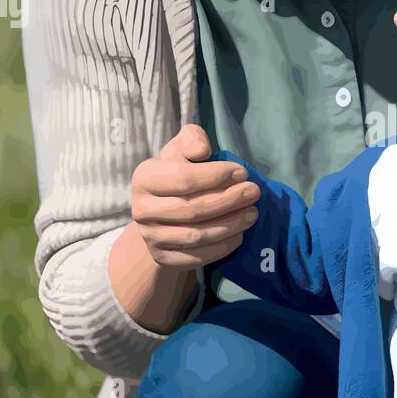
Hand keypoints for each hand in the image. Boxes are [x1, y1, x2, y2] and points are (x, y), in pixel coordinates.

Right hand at [129, 124, 260, 268]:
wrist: (160, 214)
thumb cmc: (177, 174)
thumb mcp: (181, 150)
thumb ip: (191, 139)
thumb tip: (202, 150)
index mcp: (144, 178)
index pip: (184, 178)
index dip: (217, 176)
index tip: (243, 172)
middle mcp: (141, 210)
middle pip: (193, 209)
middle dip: (229, 200)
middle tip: (254, 192)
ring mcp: (150, 237)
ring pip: (197, 235)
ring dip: (231, 225)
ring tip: (252, 213)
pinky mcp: (162, 258)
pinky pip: (197, 257)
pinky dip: (223, 246)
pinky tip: (239, 234)